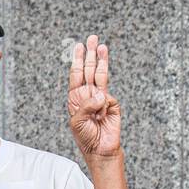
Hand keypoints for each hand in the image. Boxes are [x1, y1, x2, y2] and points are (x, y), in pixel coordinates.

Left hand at [68, 35, 121, 158]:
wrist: (101, 150)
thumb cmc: (85, 137)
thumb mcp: (77, 121)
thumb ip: (86, 105)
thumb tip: (101, 93)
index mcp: (76, 97)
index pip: (77, 74)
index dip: (77, 60)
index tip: (79, 46)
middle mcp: (88, 94)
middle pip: (89, 70)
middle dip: (91, 54)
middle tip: (92, 39)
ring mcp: (101, 98)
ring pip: (101, 76)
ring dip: (102, 61)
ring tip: (102, 46)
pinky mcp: (113, 104)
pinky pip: (108, 98)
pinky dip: (103, 105)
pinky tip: (101, 115)